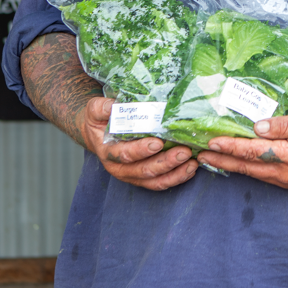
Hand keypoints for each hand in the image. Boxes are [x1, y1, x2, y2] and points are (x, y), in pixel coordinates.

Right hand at [80, 97, 198, 190]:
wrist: (98, 134)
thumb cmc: (100, 120)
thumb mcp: (95, 110)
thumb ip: (101, 108)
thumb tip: (112, 104)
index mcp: (108, 152)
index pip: (124, 154)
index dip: (141, 150)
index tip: (157, 143)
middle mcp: (119, 168)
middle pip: (143, 171)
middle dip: (165, 162)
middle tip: (184, 152)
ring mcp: (132, 175)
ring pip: (155, 180)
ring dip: (175, 173)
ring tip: (192, 163)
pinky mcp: (144, 178)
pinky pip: (161, 183)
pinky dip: (177, 178)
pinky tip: (191, 169)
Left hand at [196, 112, 287, 188]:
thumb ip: (283, 125)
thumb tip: (257, 127)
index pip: (252, 151)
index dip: (230, 146)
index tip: (210, 141)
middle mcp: (285, 173)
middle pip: (246, 167)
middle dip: (221, 160)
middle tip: (198, 155)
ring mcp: (286, 180)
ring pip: (252, 173)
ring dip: (230, 165)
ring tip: (210, 158)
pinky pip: (261, 175)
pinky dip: (245, 168)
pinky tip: (235, 162)